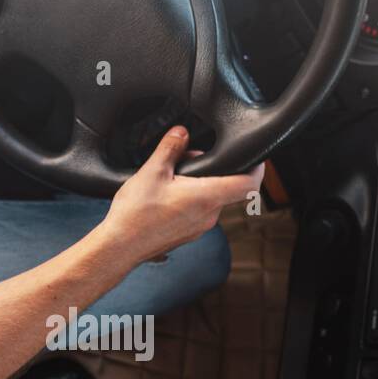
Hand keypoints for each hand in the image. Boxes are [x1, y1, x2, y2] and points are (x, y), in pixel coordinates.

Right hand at [102, 126, 264, 264]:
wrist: (120, 246)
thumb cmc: (135, 214)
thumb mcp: (151, 171)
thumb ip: (169, 148)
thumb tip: (181, 132)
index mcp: (206, 197)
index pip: (249, 184)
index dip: (257, 168)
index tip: (254, 158)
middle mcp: (209, 215)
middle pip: (226, 188)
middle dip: (210, 171)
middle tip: (187, 161)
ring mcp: (200, 227)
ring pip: (210, 200)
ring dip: (197, 186)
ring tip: (170, 180)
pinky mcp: (188, 234)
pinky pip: (198, 213)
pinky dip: (189, 201)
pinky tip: (164, 198)